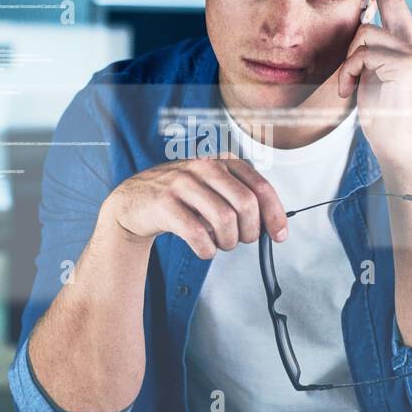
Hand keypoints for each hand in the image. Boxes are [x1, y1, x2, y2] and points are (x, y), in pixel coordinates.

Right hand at [102, 154, 288, 259]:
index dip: (275, 214)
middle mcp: (203, 167)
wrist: (132, 200)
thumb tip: (272, 224)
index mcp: (220, 162)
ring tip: (222, 245)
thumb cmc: (179, 197)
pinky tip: (205, 249)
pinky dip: (207, 249)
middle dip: (251, 231)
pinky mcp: (164, 204)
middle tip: (242, 241)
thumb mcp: (211, 187)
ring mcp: (182, 184)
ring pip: (224, 219)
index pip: (260, 186)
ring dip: (229, 242)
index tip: (279, 235)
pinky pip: (197, 233)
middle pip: (246, 204)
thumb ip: (239, 197)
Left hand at [336, 0, 411, 168]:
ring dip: (348, 60)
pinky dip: (348, 72)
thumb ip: (374, 53)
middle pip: (391, 3)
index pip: (399, 6)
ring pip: (363, 33)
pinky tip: (349, 91)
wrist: (399, 147)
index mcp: (410, 48)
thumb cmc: (384, 117)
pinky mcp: (404, 64)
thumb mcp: (377, 78)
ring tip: (348, 85)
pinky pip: (360, 53)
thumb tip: (359, 27)